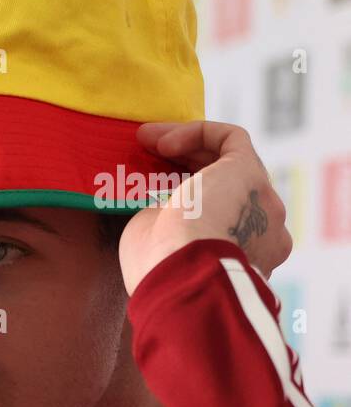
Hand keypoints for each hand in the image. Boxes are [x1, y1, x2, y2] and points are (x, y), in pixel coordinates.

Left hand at [119, 121, 292, 295]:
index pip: (219, 217)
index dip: (184, 196)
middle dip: (183, 166)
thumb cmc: (161, 269)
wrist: (182, 273)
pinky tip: (163, 142)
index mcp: (242, 256)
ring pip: (230, 161)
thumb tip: (158, 201)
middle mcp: (263, 230)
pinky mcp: (250, 173)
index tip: (147, 187)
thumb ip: (166, 223)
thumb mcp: (161, 245)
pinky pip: (231, 139)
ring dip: (187, 146)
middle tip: (144, 154)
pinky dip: (196, 133)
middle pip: (227, 187)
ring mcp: (262, 201)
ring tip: (146, 140)